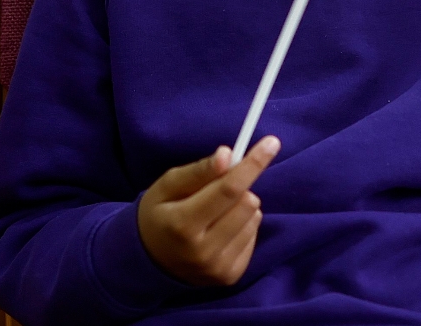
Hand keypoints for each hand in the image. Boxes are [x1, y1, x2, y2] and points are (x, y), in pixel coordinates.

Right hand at [137, 135, 279, 286]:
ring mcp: (218, 268)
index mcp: (183, 224)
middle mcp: (203, 251)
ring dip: (242, 205)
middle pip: (246, 203)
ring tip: (218, 209)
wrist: (148, 262)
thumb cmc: (159, 214)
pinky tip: (222, 227)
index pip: (228, 190)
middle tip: (221, 185)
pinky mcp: (230, 276)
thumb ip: (199, 171)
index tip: (272, 143)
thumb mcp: (168, 185)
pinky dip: (243, 224)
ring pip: (254, 218)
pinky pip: (254, 235)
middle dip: (241, 185)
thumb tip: (228, 155)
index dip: (252, 164)